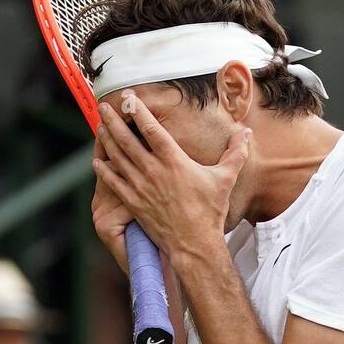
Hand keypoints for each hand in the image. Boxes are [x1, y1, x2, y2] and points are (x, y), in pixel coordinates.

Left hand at [93, 92, 250, 263]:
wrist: (194, 245)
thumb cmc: (209, 212)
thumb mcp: (225, 179)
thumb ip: (235, 152)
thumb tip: (246, 132)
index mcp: (174, 161)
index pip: (151, 129)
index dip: (138, 111)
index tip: (128, 98)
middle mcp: (153, 171)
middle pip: (127, 139)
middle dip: (113, 120)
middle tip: (104, 106)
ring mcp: (141, 187)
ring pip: (117, 158)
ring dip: (106, 140)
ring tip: (99, 125)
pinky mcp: (134, 203)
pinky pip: (113, 183)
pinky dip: (104, 170)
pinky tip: (97, 160)